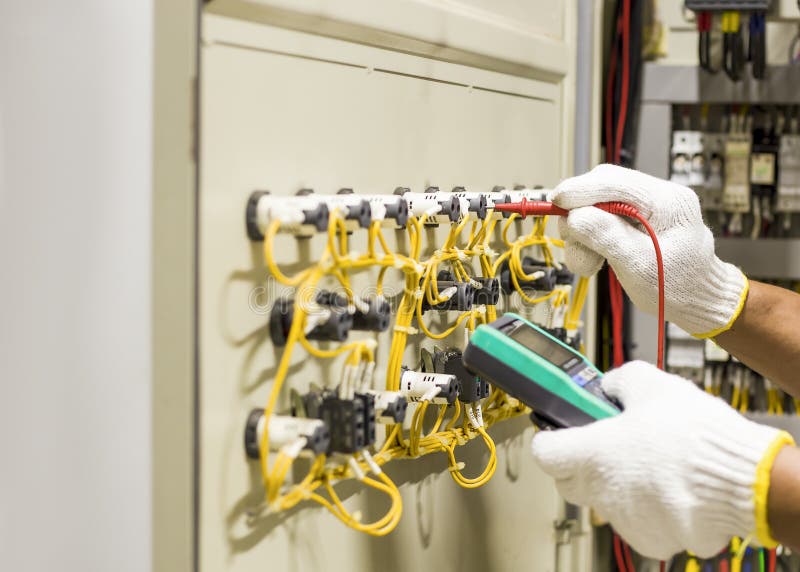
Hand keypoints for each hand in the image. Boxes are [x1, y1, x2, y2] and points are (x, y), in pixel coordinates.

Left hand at [530, 361, 792, 559]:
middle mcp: (600, 490)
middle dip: (581, 460)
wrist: (743, 480)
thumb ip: (619, 380)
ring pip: (605, 499)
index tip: (558, 431)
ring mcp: (624, 518)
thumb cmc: (696, 435)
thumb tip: (609, 385)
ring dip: (618, 482)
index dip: (550, 438)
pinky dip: (646, 505)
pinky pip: (636, 519)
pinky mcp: (649, 538)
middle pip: (569, 479)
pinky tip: (669, 485)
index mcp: (591, 453)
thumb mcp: (651, 384)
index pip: (544, 452)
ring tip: (652, 461)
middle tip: (607, 442)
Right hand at [552, 164, 746, 336]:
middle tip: (572, 242)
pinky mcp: (637, 216)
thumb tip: (574, 217)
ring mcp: (648, 204)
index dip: (581, 190)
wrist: (696, 300)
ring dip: (582, 231)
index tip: (556, 203)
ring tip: (588, 261)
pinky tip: (595, 256)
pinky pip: (603, 216)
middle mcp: (659, 195)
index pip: (615, 181)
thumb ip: (607, 238)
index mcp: (668, 202)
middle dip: (580, 214)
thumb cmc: (677, 288)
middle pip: (602, 187)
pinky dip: (590, 236)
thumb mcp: (640, 267)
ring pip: (597, 202)